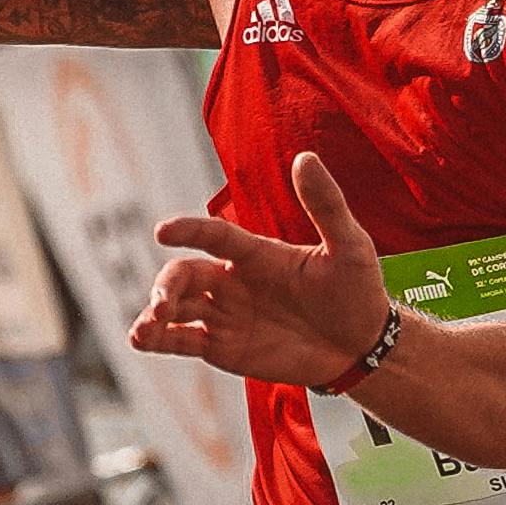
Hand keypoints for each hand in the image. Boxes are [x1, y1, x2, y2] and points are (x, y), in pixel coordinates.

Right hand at [132, 152, 389, 386]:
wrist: (363, 346)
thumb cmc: (357, 290)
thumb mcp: (348, 245)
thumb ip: (326, 204)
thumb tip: (306, 157)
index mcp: (256, 253)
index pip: (212, 235)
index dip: (188, 231)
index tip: (163, 231)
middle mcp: (232, 280)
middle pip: (184, 274)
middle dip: (166, 284)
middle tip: (163, 302)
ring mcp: (225, 314)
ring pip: (176, 308)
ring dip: (154, 313)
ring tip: (143, 330)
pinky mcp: (223, 347)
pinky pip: (182, 340)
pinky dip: (159, 339)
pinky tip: (143, 340)